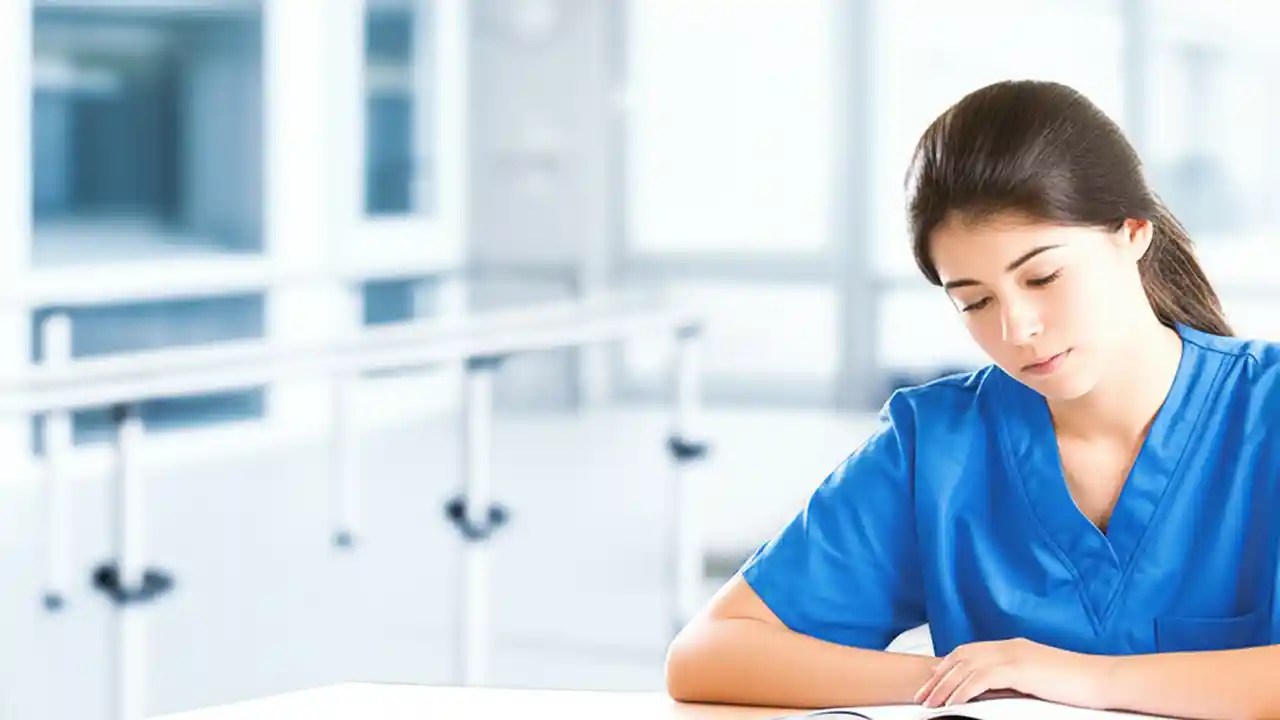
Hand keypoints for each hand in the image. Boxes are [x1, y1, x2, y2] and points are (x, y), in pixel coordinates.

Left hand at [912, 637, 1113, 709]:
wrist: (1103, 680)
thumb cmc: (1077, 684)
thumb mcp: (1040, 679)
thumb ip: (1016, 680)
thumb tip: (997, 693)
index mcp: (1012, 647)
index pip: (969, 653)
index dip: (948, 667)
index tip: (932, 682)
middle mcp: (1008, 646)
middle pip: (961, 658)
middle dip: (937, 678)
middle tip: (920, 696)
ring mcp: (1014, 655)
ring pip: (966, 668)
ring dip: (944, 687)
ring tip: (929, 704)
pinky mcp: (1020, 669)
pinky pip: (981, 679)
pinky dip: (962, 691)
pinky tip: (952, 704)